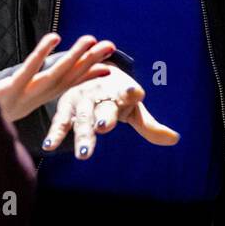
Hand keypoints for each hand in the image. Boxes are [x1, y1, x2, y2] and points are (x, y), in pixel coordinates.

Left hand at [0, 34, 116, 123]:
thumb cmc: (0, 105)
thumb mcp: (22, 96)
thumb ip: (41, 83)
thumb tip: (54, 73)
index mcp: (43, 96)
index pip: (72, 83)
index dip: (92, 73)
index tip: (111, 65)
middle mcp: (40, 96)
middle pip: (70, 76)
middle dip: (90, 60)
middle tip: (109, 45)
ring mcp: (27, 92)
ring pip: (56, 73)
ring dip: (74, 56)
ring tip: (89, 40)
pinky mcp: (12, 88)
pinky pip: (30, 69)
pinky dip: (42, 54)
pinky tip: (54, 38)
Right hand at [43, 67, 179, 158]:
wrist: (91, 72)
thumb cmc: (117, 97)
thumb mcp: (134, 110)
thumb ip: (150, 126)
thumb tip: (175, 139)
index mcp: (121, 92)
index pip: (129, 92)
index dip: (131, 93)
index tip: (136, 92)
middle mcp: (101, 94)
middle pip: (103, 108)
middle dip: (104, 117)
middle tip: (103, 127)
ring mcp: (83, 99)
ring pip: (82, 118)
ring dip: (81, 134)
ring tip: (83, 153)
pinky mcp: (66, 106)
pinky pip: (60, 122)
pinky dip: (55, 134)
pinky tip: (49, 146)